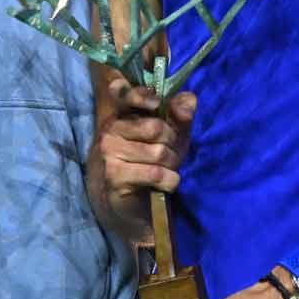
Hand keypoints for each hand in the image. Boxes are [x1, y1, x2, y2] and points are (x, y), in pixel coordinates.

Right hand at [95, 78, 196, 200]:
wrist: (137, 204)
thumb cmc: (154, 163)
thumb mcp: (173, 137)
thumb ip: (181, 116)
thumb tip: (189, 100)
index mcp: (122, 114)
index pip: (123, 94)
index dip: (140, 95)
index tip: (156, 103)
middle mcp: (110, 129)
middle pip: (155, 127)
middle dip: (173, 144)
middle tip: (171, 155)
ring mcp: (109, 152)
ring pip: (157, 152)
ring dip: (172, 165)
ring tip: (168, 170)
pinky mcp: (114, 175)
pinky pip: (154, 173)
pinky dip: (170, 181)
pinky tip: (166, 184)